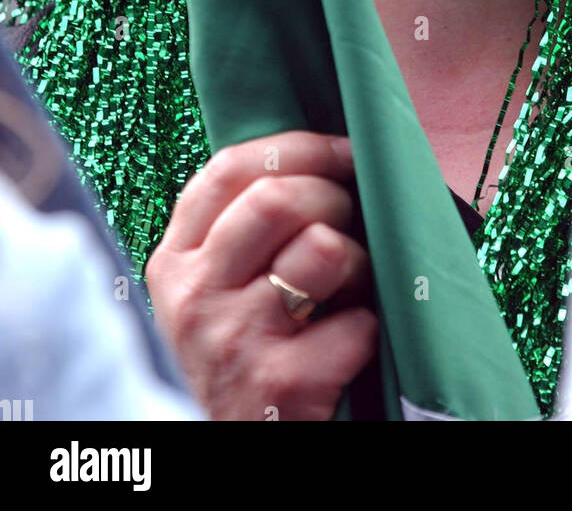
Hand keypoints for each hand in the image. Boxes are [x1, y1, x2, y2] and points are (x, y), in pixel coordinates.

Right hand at [145, 131, 378, 420]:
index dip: (299, 148)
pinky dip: (368, 330)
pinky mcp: (275, 384)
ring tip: (350, 289)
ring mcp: (230, 340)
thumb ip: (246, 227)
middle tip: (353, 222)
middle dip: (334, 197)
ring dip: (357, 262)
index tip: (345, 151)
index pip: (230, 168)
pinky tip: (348, 347)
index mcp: (176, 259)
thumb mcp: (223, 288)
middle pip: (277, 198)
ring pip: (321, 249)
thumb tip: (323, 153)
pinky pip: (353, 322)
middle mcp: (192, 295)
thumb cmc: (250, 354)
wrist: (246, 449)